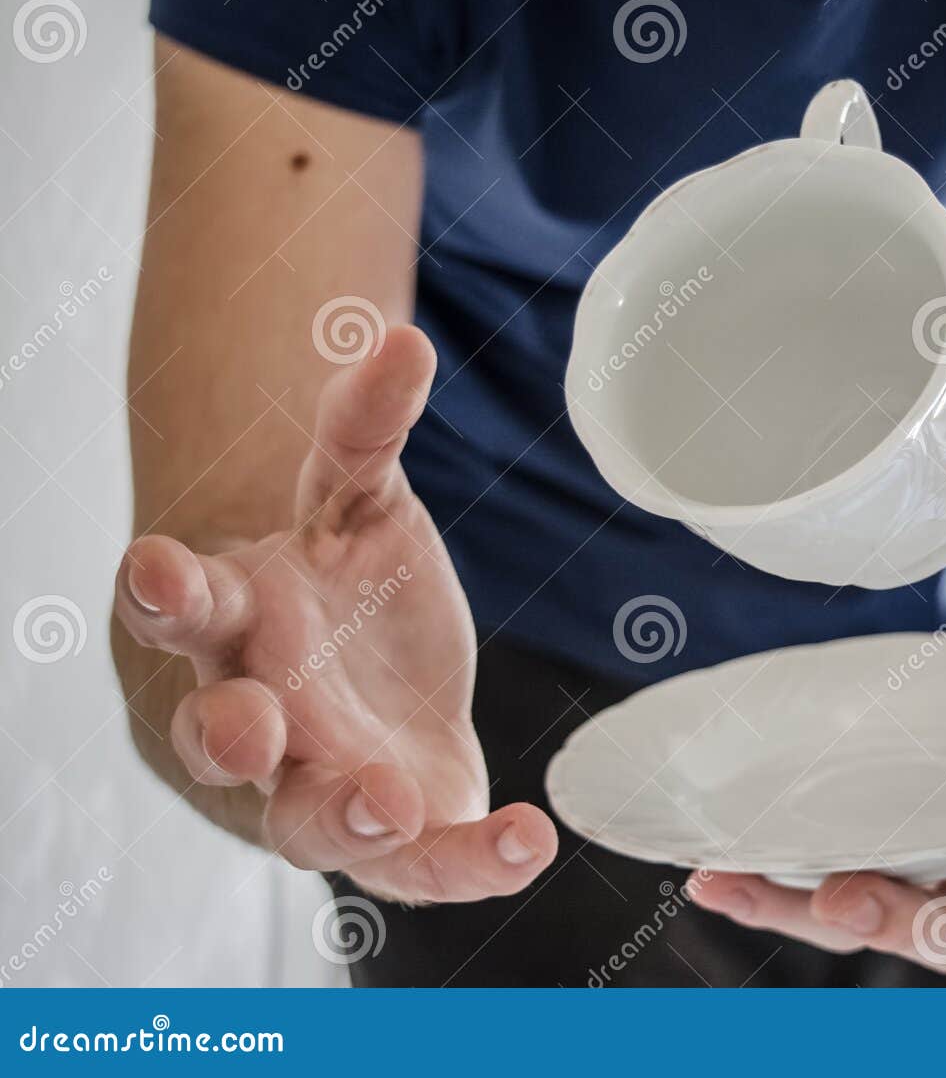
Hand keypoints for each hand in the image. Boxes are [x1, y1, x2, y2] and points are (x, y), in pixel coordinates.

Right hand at [114, 326, 555, 902]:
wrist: (376, 690)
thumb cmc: (346, 591)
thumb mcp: (357, 504)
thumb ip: (366, 432)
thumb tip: (401, 338)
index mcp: (240, 620)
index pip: (185, 608)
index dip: (165, 591)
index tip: (160, 567)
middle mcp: (262, 711)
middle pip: (218, 732)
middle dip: (225, 732)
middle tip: (253, 726)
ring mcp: (320, 784)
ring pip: (305, 819)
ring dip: (338, 813)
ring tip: (385, 801)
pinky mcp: (393, 836)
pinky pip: (423, 863)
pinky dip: (474, 860)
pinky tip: (529, 840)